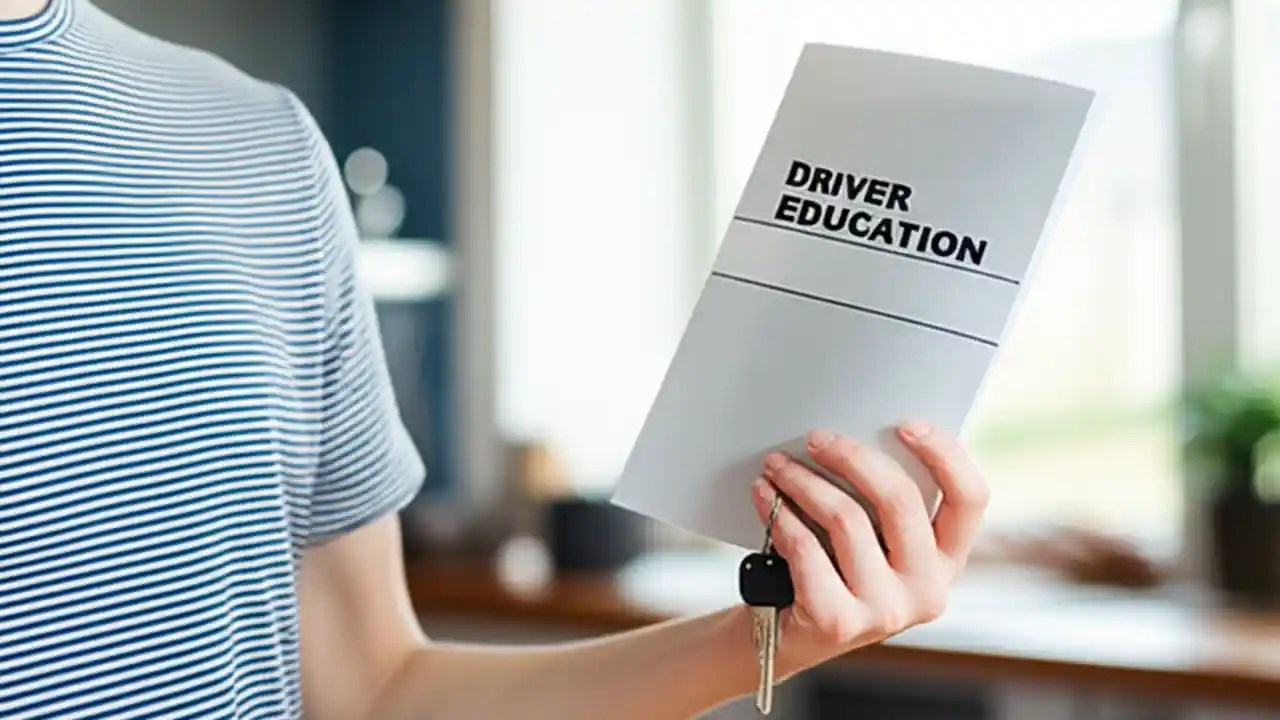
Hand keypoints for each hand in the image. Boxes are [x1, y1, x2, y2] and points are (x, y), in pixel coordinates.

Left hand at [748, 421, 987, 674]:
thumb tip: (857, 431)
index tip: (904, 422)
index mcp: (946, 562)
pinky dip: (779, 514)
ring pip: (846, 518)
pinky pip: (806, 548)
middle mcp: (928, 590)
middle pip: (901, 500)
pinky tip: (763, 496)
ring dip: (803, 482)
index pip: (970, 499)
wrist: (783, 637)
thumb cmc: (829, 571)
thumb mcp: (872, 540)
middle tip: (816, 438)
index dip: (944, 453)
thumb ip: (881, 501)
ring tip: (776, 466)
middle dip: (851, 457)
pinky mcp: (838, 622)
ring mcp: (886, 611)